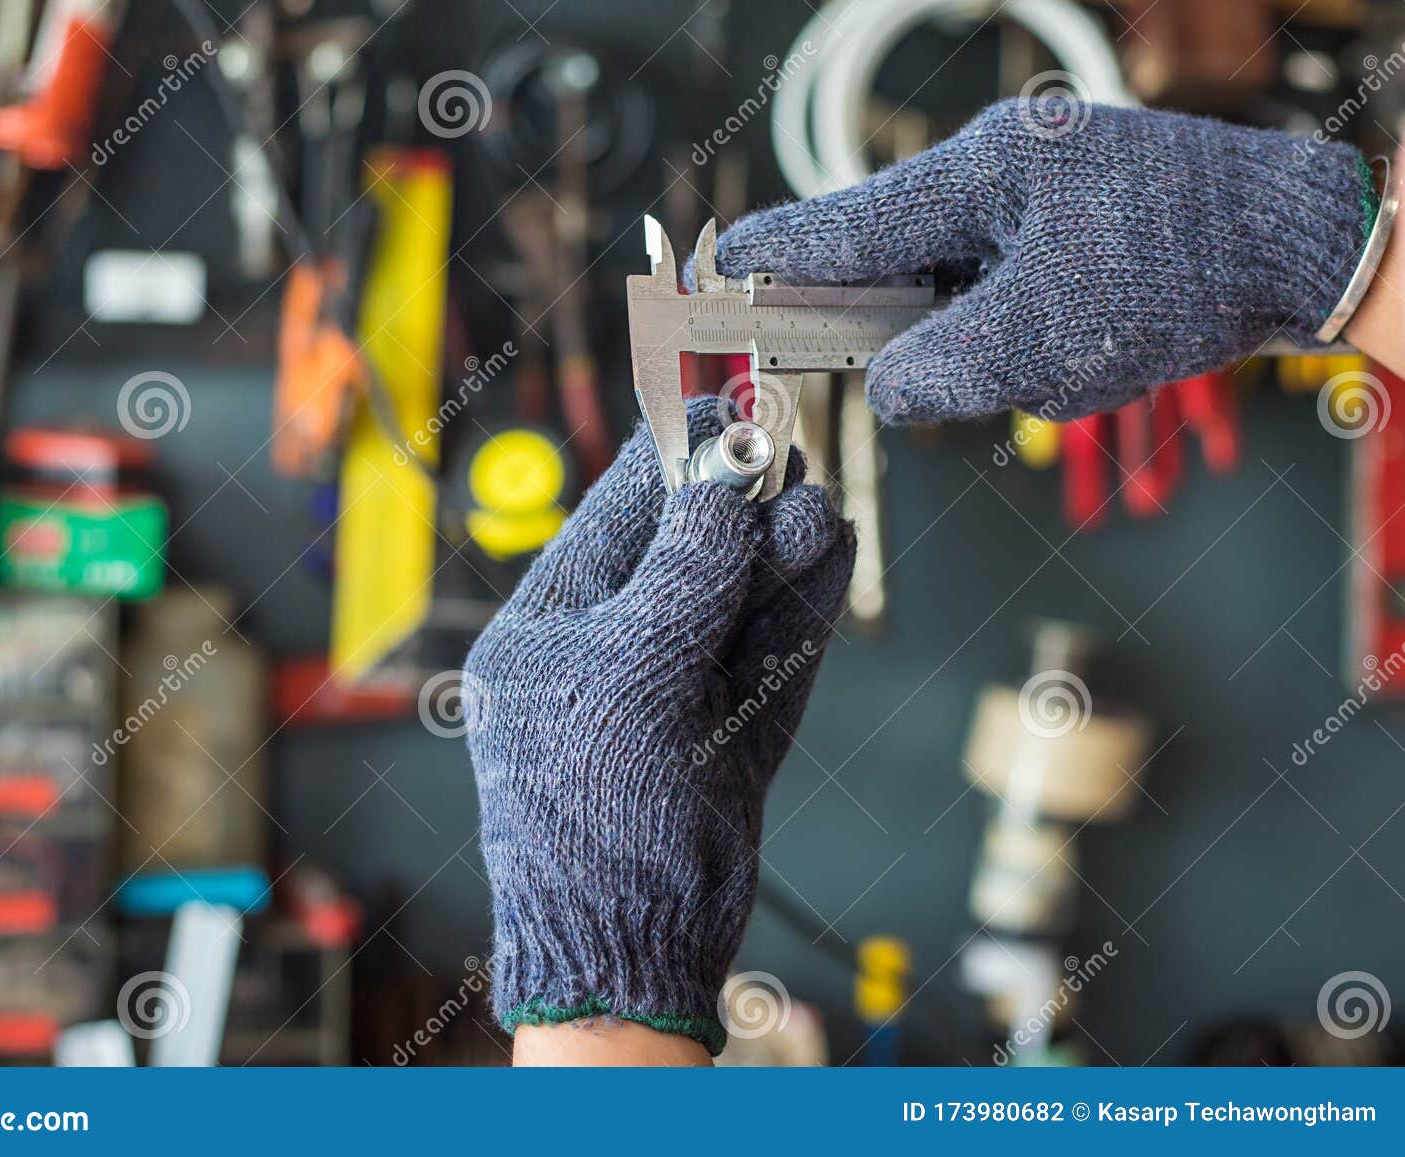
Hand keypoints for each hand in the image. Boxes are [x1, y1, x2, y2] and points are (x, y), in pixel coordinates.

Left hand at [466, 397, 852, 1056]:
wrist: (634, 949)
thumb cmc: (588, 822)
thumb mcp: (627, 676)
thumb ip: (683, 577)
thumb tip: (723, 491)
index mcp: (551, 628)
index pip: (614, 518)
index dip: (669, 457)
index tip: (716, 399)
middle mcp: (613, 652)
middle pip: (688, 551)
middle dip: (739, 503)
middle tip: (783, 446)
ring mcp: (678, 692)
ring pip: (740, 598)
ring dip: (781, 547)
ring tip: (814, 503)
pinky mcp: (733, 732)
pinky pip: (777, 652)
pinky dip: (807, 603)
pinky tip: (829, 550)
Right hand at [708, 100, 1375, 424]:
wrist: (1304, 248)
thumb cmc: (1183, 274)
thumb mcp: (1040, 343)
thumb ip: (938, 373)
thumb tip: (888, 393)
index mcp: (974, 176)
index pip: (838, 226)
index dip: (769, 262)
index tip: (714, 277)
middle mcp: (996, 172)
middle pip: (884, 254)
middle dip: (870, 320)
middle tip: (847, 367)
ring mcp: (1034, 194)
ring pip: (943, 278)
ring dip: (953, 336)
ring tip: (1023, 365)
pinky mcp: (1067, 224)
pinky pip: (995, 283)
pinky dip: (998, 328)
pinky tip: (1045, 353)